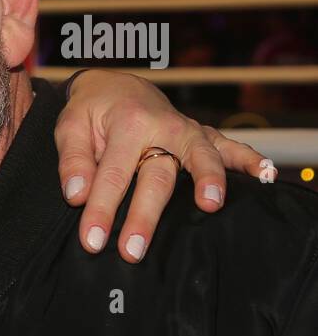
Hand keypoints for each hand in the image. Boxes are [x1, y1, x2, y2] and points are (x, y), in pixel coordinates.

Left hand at [54, 69, 268, 261]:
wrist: (117, 85)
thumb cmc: (92, 110)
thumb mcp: (70, 127)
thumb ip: (73, 161)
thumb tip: (77, 196)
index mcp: (126, 124)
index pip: (111, 175)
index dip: (101, 210)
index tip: (92, 240)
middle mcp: (162, 126)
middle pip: (157, 176)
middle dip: (145, 215)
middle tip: (133, 250)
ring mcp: (187, 131)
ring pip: (199, 158)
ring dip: (208, 181)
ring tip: (210, 207)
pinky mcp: (202, 137)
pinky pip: (231, 146)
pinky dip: (250, 160)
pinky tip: (266, 177)